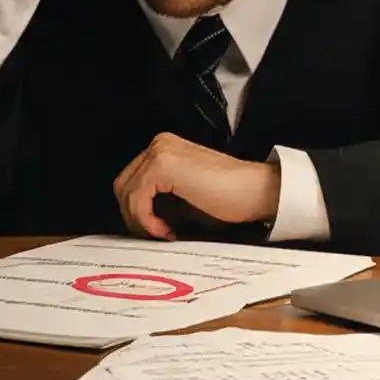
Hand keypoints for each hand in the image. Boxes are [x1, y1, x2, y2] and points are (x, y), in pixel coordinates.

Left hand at [113, 133, 281, 239]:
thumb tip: (135, 219)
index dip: (136, 209)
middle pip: (123, 185)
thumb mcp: (184, 195)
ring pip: (126, 192)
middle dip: (133, 215)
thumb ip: (159, 197)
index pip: (131, 180)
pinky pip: (138, 198)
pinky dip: (147, 219)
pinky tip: (166, 230)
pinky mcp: (163, 166)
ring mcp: (160, 152)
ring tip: (163, 233)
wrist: (256, 191)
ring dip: (140, 220)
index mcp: (164, 148)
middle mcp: (159, 144)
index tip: (154, 229)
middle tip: (153, 235)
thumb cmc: (228, 196)